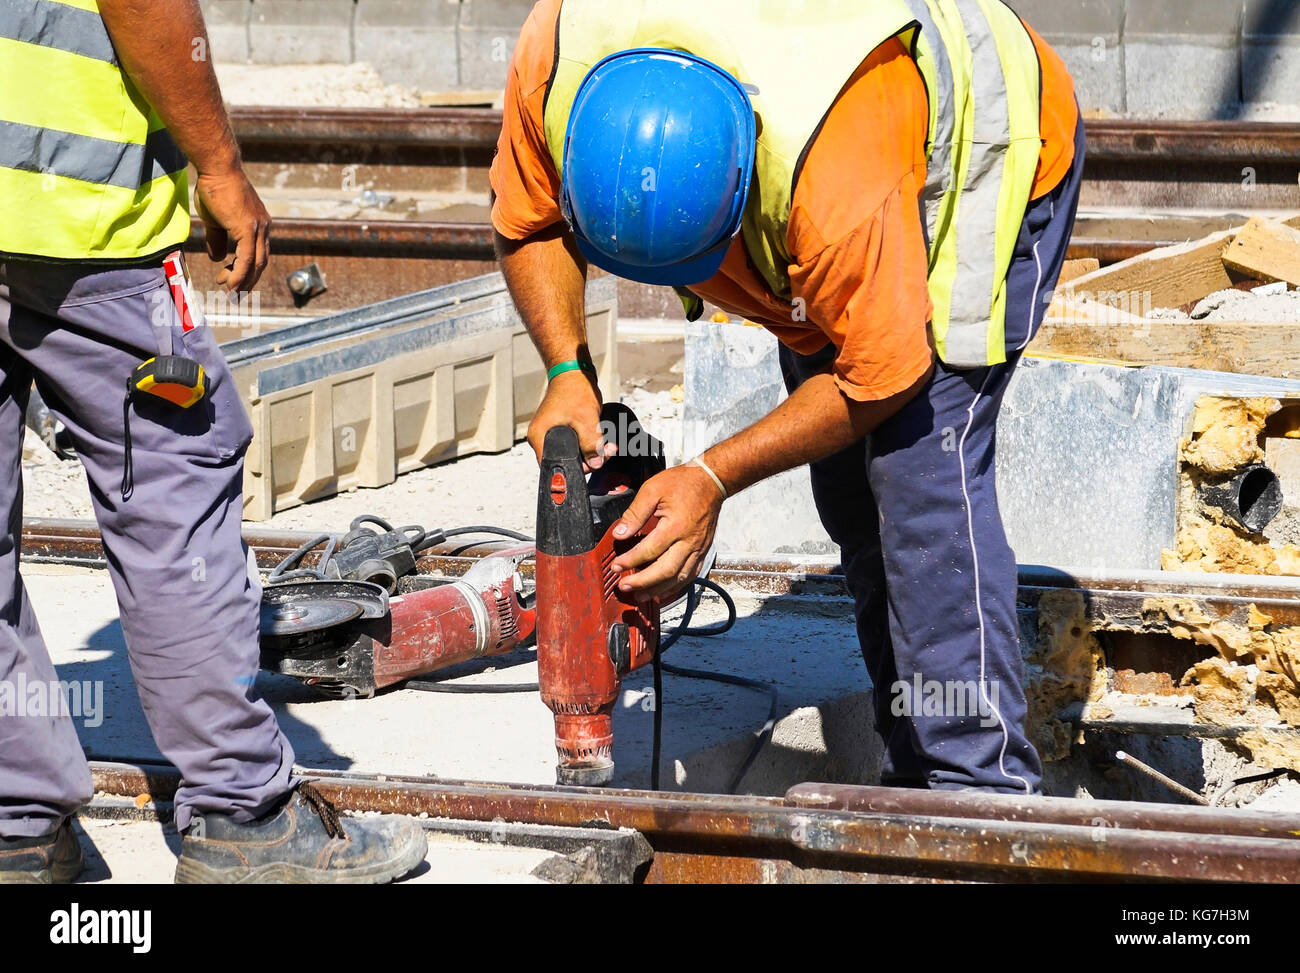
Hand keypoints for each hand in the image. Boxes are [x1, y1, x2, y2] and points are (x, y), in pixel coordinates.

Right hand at [194, 168, 270, 292]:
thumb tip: (218, 258)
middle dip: (246, 280)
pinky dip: (240, 275)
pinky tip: (231, 285)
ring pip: (256, 264)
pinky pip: (247, 259)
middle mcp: (263, 228)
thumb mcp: (215, 219)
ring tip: (230, 291)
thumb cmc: (214, 189)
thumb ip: (218, 239)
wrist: (217, 168)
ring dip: (243, 281)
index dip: (245, 270)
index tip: (229, 277)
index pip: (258, 254)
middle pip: (260, 263)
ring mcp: (258, 228)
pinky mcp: (249, 229)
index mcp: (259, 225)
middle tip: (232, 292)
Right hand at [526, 369, 616, 470]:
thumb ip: (591, 444)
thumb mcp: (586, 419)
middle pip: (565, 462)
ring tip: (606, 444)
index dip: (575, 469)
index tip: (592, 463)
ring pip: (573, 454)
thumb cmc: (573, 390)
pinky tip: (599, 437)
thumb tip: (596, 463)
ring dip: (591, 451)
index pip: (554, 467)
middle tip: (605, 451)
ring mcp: (550, 434)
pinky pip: (575, 444)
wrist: (572, 372)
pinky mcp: (560, 430)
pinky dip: (588, 443)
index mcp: (539, 438)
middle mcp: (541, 438)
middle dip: (588, 459)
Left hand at [610, 464, 724, 601]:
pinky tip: (664, 592)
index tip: (617, 565)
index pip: (649, 550)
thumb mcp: (653, 490)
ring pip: (679, 577)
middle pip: (666, 570)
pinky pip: (691, 575)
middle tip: (626, 586)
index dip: (631, 560)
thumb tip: (620, 533)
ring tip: (641, 596)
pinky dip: (676, 587)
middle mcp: (689, 541)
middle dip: (643, 582)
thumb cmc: (683, 483)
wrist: (712, 481)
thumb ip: (635, 513)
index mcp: (676, 525)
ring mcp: (698, 548)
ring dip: (659, 590)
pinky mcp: (703, 551)